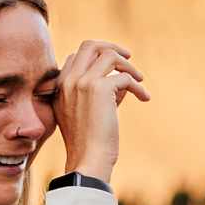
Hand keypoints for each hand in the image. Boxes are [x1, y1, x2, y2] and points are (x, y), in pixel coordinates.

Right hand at [55, 40, 147, 182]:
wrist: (87, 160)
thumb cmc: (88, 143)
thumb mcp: (87, 113)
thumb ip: (99, 93)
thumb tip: (122, 79)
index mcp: (60, 87)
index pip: (75, 56)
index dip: (96, 58)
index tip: (112, 70)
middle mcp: (68, 81)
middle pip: (90, 45)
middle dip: (112, 47)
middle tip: (128, 57)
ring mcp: (82, 82)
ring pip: (109, 55)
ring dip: (129, 66)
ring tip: (139, 80)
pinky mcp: (99, 89)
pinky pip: (124, 77)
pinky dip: (138, 86)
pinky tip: (144, 97)